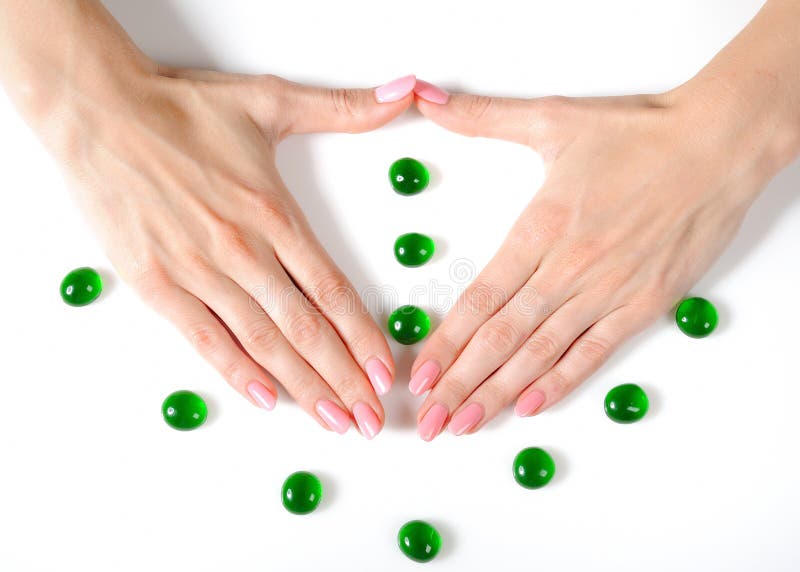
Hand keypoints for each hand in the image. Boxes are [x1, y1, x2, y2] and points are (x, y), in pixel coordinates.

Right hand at [51, 63, 417, 436]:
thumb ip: (342, 108)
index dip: (363, 337)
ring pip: (262, 342)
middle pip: (306, 329)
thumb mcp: (269, 100)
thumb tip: (406, 94)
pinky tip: (266, 400)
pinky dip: (236, 372)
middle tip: (370, 417)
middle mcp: (241, 250)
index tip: (385, 372)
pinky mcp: (157, 284)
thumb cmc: (181, 109)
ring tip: (334, 420)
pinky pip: (204, 339)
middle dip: (343, 379)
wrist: (98, 111)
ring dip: (302, 386)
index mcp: (273, 214)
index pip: (332, 290)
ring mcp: (197, 272)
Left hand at [409, 81, 791, 439]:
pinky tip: (530, 406)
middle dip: (460, 383)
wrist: (719, 144)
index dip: (447, 342)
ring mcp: (607, 291)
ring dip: (499, 394)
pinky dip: (561, 381)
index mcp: (541, 227)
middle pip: (502, 337)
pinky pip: (594, 353)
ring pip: (541, 353)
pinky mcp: (644, 304)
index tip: (421, 374)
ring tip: (464, 424)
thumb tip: (429, 101)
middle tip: (430, 419)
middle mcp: (568, 267)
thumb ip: (483, 118)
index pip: (481, 298)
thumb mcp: (553, 117)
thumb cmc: (639, 133)